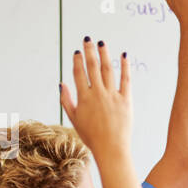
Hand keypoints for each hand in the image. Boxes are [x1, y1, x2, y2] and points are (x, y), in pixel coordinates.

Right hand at [60, 38, 131, 163]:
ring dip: (104, 55)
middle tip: (88, 39)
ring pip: (108, 69)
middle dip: (89, 51)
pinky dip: (125, 66)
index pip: (79, 73)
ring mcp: (112, 95)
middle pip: (92, 67)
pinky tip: (124, 55)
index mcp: (84, 98)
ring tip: (102, 43)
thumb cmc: (91, 136)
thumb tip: (61, 84)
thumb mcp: (74, 119)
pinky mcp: (126, 100)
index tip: (77, 51)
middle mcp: (97, 93)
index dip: (78, 61)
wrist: (111, 148)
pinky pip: (125, 79)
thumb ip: (67, 101)